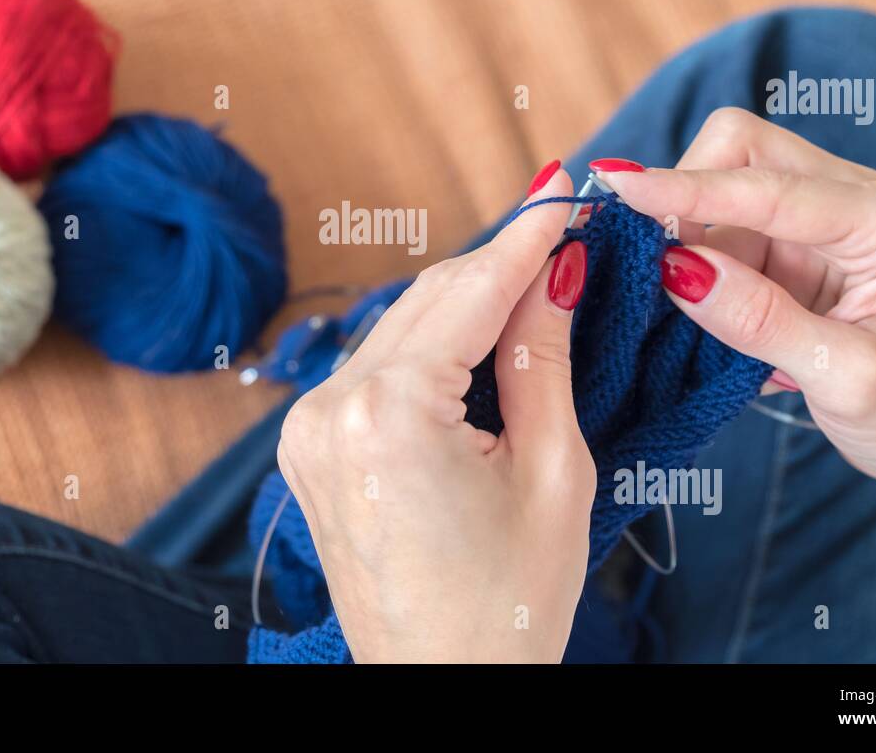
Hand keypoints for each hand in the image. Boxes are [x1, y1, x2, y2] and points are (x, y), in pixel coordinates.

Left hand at [277, 165, 594, 662]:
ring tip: (532, 278)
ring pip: (400, 328)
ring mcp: (308, 428)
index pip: (471, 294)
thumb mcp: (552, 472)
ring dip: (464, 301)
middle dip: (497, 264)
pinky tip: (477, 334)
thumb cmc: (510, 601)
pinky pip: (376, 366)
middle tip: (561, 227)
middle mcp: (331, 409)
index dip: (526, 236)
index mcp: (391, 415)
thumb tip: (557, 271)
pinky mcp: (309, 445)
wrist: (442, 684)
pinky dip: (428, 344)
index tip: (566, 191)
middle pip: (429, 300)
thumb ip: (543, 356)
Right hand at [597, 108, 875, 494]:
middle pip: (745, 151)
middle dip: (687, 194)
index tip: (620, 184)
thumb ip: (762, 321)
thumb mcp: (848, 380)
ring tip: (690, 309)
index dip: (690, 188)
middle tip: (652, 264)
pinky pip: (726, 228)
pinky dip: (698, 259)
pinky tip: (708, 308)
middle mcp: (860, 199)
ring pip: (726, 187)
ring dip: (689, 236)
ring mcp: (825, 218)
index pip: (772, 188)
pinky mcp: (796, 245)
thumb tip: (676, 269)